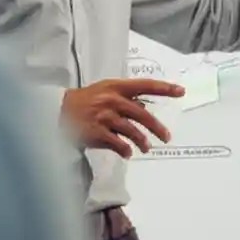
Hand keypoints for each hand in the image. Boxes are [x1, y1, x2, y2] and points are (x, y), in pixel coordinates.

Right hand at [60, 79, 184, 158]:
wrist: (58, 111)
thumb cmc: (85, 100)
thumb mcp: (105, 91)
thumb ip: (124, 98)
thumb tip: (144, 108)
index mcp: (116, 87)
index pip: (145, 85)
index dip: (164, 88)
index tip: (181, 91)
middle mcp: (112, 100)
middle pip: (141, 114)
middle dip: (156, 127)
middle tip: (167, 137)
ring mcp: (104, 116)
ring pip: (131, 130)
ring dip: (142, 141)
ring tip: (146, 147)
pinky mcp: (96, 132)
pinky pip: (117, 143)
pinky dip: (125, 149)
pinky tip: (128, 153)